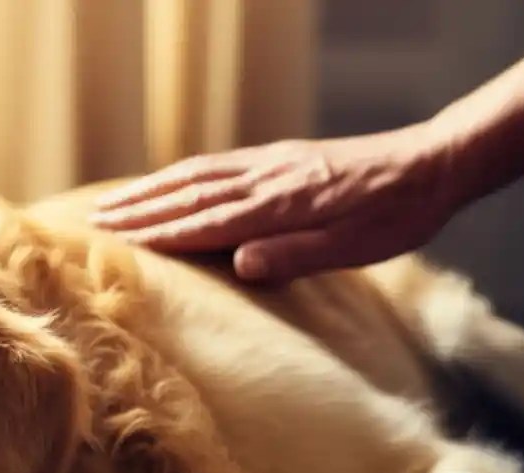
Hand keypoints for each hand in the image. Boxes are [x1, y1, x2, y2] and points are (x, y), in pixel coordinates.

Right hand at [90, 125, 457, 282]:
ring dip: (150, 189)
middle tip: (93, 222)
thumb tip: (240, 263)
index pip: (206, 221)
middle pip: (188, 193)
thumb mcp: (354, 247)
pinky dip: (179, 175)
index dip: (159, 233)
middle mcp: (266, 178)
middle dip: (138, 209)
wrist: (430, 165)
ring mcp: (269, 163)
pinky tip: (167, 183)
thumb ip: (295, 254)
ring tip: (112, 202)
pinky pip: (215, 164)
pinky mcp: (278, 157)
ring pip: (196, 175)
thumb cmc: (395, 216)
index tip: (116, 243)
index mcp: (281, 205)